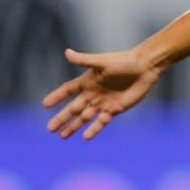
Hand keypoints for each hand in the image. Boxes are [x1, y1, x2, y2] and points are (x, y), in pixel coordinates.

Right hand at [43, 47, 160, 139]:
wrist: (144, 67)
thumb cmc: (123, 61)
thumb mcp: (102, 61)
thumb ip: (84, 60)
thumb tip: (67, 52)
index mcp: (87, 80)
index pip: (68, 90)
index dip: (57, 97)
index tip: (45, 105)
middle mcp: (93, 93)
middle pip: (73, 108)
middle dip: (62, 118)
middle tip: (50, 129)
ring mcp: (103, 102)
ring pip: (85, 117)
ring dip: (74, 126)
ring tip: (62, 136)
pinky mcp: (115, 109)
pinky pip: (101, 122)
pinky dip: (94, 129)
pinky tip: (85, 137)